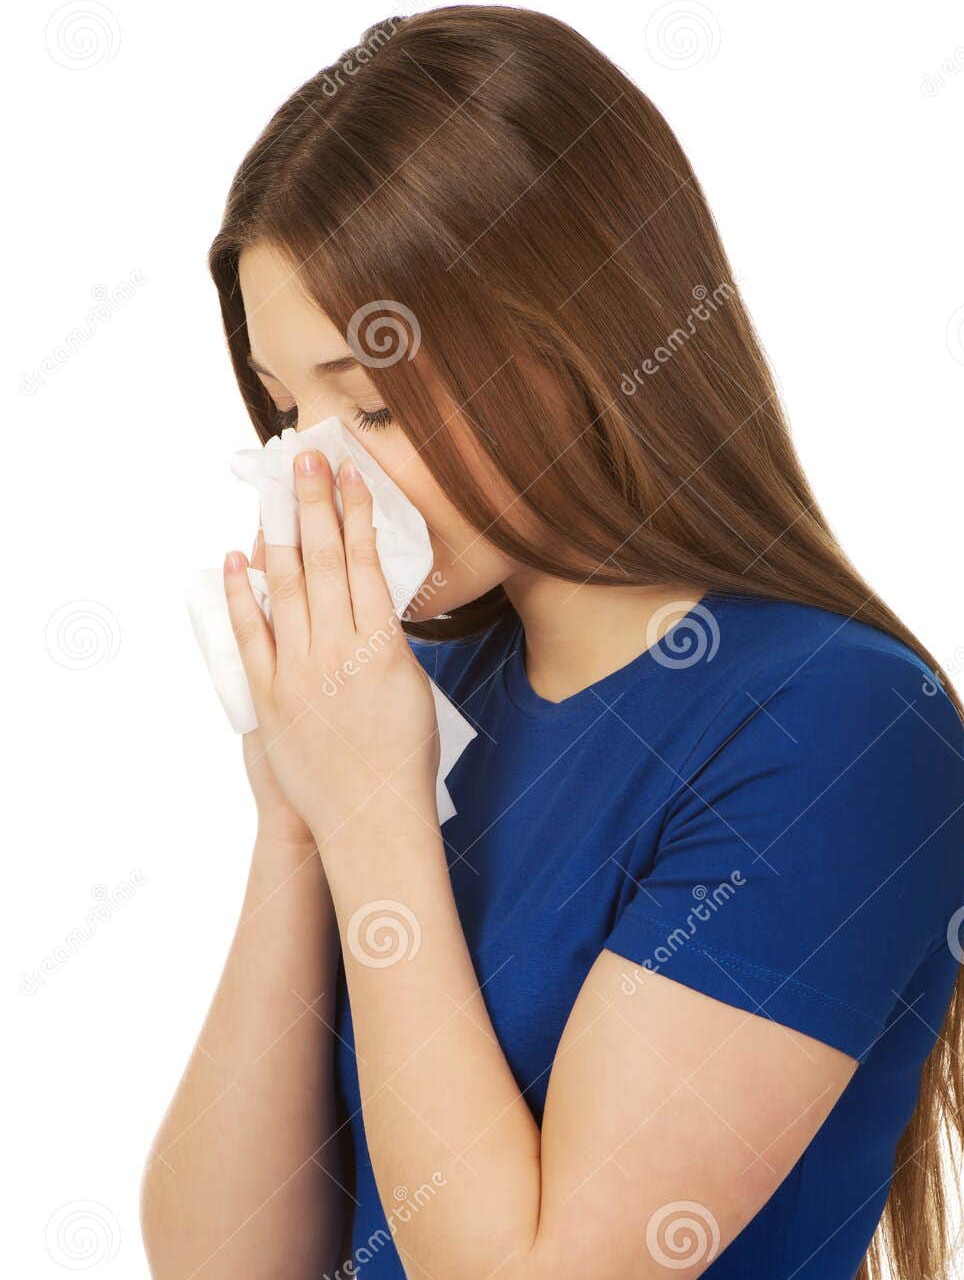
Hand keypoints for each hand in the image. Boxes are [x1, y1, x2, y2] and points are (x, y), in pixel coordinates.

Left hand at [222, 450, 439, 848]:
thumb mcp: (411, 689)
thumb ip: (385, 641)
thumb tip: (366, 600)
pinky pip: (251, 635)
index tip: (350, 475)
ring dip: (279, 533)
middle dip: (314, 505)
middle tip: (306, 460)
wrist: (370, 819)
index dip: (357, 514)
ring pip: (285, 588)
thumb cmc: (403, 759)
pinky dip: (241, 594)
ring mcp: (298, 673)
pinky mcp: (268, 698)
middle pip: (324, 563)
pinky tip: (236, 558)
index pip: (367, 564)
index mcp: (383, 648)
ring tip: (274, 491)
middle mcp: (337, 652)